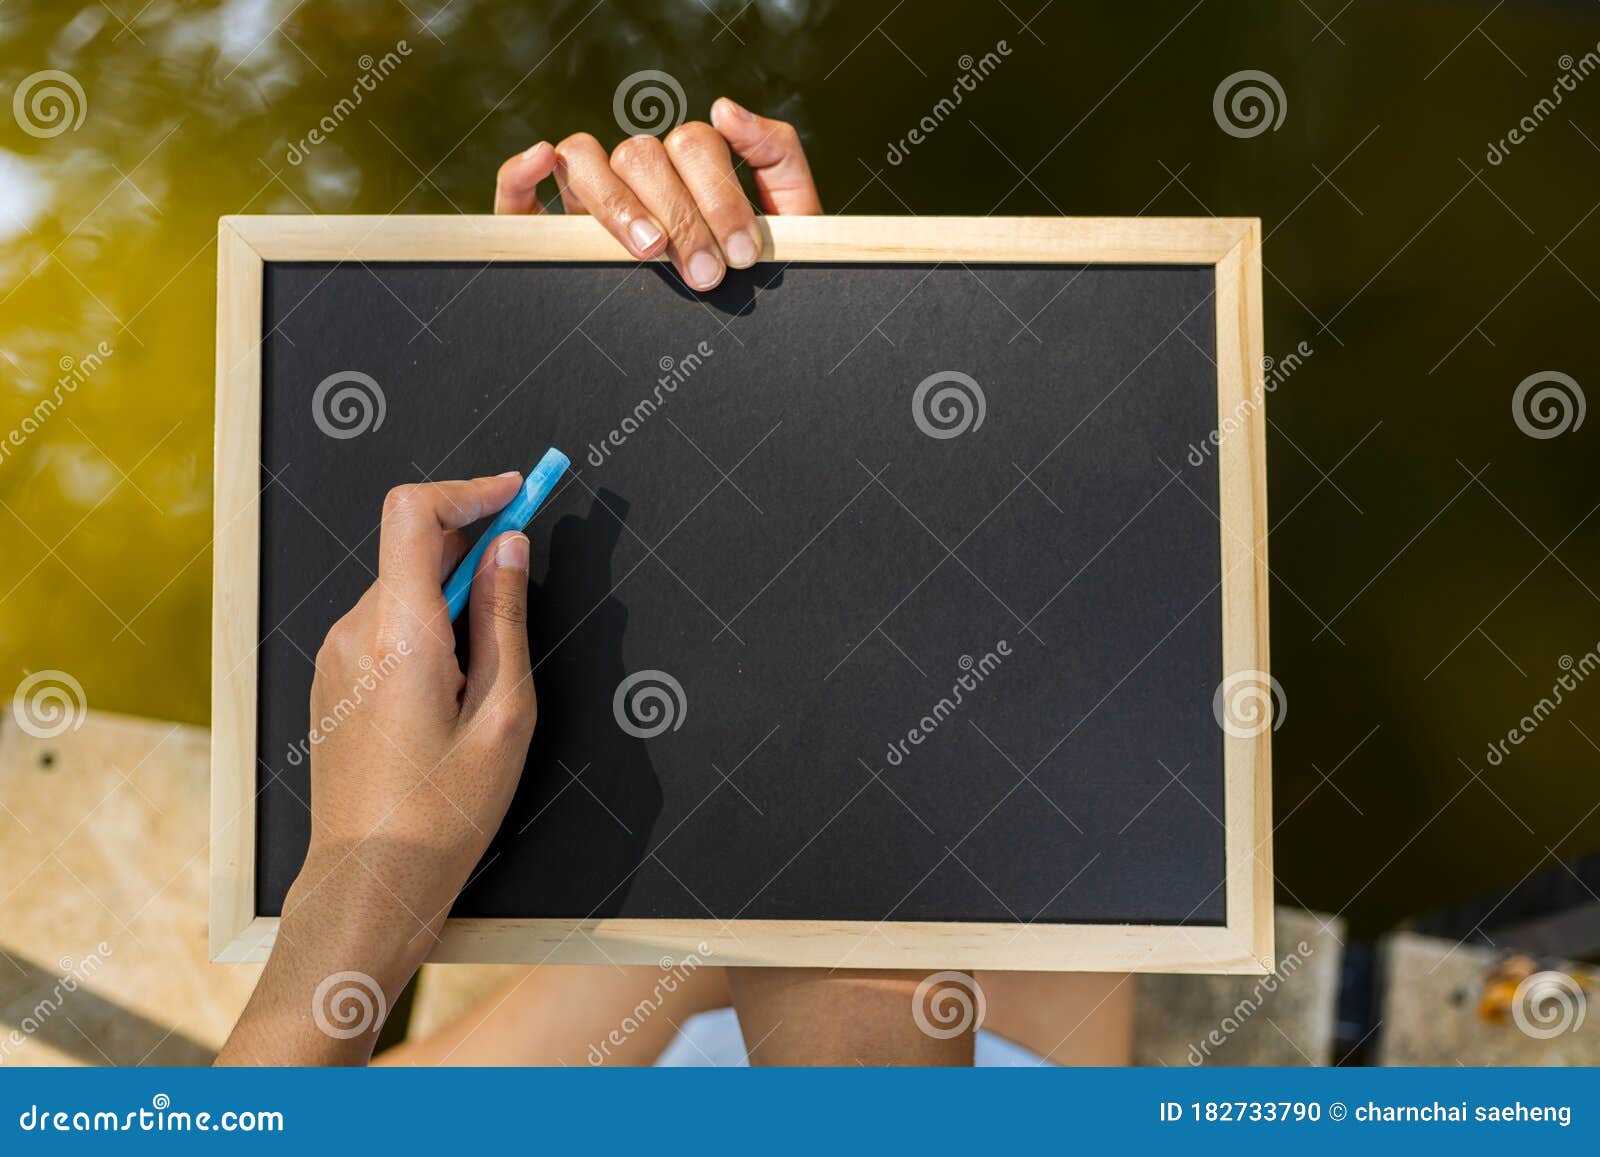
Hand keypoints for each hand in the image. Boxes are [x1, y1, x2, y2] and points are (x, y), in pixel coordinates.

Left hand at [218, 474, 536, 1064]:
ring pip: (401, 587)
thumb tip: (511, 548)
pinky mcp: (332, 680)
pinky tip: (457, 682)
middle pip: (412, 547)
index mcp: (400, 632)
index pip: (416, 511)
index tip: (519, 491)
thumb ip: (507, 620)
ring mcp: (335, 656)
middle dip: (473, 543)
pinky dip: (426, 622)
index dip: (471, 489)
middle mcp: (354, 631)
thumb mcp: (505, 715)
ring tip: (493, 663)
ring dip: (452, 592)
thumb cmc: (443, 813)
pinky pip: (384, 624)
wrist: (370, 879)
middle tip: (527, 567)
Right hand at [493, 96, 821, 290]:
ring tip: (651, 251)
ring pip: (585, 159)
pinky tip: (539, 161)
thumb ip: (776, 155)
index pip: (691, 144)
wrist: (745, 344)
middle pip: (641, 152)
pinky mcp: (544, 236)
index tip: (743, 252)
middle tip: (708, 274)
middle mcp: (636, 176)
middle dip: (681, 215)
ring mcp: (588, 201)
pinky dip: (520, 171)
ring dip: (619, 202)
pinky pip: (515, 192)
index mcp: (686, 167)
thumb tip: (722, 108)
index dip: (718, 194)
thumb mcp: (788, 216)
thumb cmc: (756, 274)